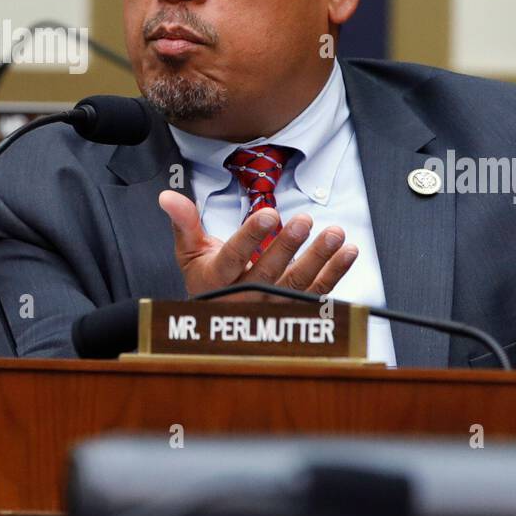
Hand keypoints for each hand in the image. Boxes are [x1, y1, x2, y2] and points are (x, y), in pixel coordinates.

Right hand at [158, 190, 357, 299]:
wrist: (219, 319)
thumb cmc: (207, 281)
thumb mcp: (189, 253)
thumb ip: (184, 223)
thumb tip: (168, 196)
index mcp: (217, 280)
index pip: (234, 257)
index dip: (251, 237)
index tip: (269, 215)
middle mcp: (246, 297)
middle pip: (269, 271)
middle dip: (288, 245)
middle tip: (304, 220)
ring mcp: (273, 306)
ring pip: (297, 283)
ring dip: (319, 258)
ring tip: (335, 234)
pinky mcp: (295, 309)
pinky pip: (318, 293)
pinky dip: (335, 273)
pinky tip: (347, 253)